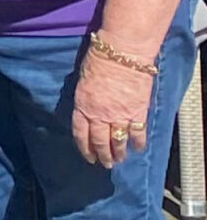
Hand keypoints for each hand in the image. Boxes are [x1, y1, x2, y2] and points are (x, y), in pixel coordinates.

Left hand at [71, 43, 155, 167]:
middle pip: (100, 141)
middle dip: (102, 155)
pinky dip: (138, 142)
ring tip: (119, 160)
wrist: (122, 54)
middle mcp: (100, 115)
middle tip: (105, 164)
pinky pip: (138, 132)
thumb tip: (86, 110)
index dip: (84, 148)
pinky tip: (138, 149)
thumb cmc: (98, 62)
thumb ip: (84, 100)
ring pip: (119, 141)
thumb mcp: (82, 82)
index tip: (88, 157)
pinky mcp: (138, 112)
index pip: (81, 134)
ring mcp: (120, 115)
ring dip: (119, 153)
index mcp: (83, 107)